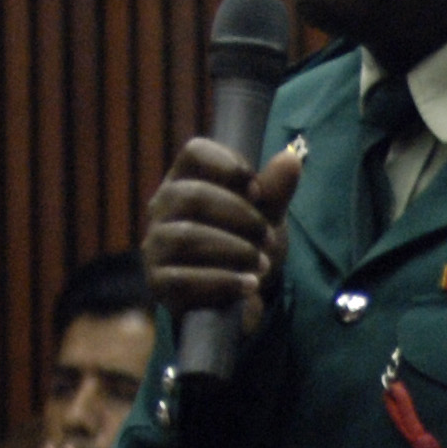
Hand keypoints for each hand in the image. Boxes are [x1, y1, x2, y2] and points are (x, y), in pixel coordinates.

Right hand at [137, 138, 302, 347]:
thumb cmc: (244, 243)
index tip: (258, 191)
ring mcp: (155, 245)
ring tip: (262, 264)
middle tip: (268, 237)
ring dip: (233, 251)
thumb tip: (290, 159)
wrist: (234, 295)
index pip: (195, 153)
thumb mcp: (265, 215)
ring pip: (185, 238)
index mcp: (186, 179)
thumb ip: (275, 190)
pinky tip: (249, 285)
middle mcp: (162, 208)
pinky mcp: (157, 282)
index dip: (229, 166)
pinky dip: (222, 282)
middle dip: (240, 216)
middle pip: (191, 196)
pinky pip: (182, 280)